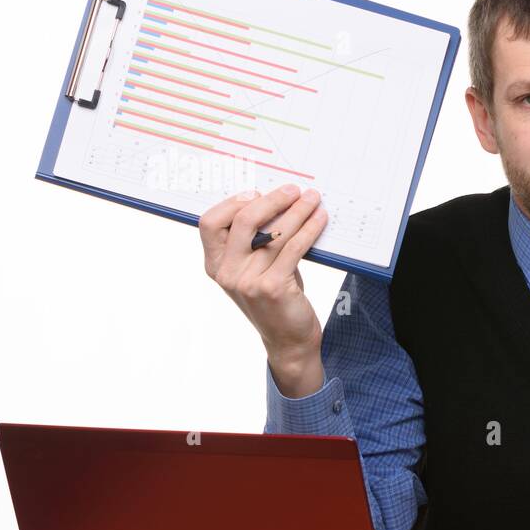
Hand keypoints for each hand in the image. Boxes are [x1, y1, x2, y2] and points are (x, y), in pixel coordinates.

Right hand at [199, 185, 328, 388]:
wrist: (288, 340)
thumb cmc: (275, 297)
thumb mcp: (256, 268)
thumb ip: (256, 241)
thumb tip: (277, 201)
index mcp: (215, 265)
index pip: (209, 223)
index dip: (232, 203)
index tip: (256, 192)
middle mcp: (226, 273)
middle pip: (242, 221)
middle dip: (271, 200)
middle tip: (292, 189)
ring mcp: (247, 281)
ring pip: (273, 233)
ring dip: (297, 211)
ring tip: (312, 198)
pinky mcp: (272, 287)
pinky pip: (294, 248)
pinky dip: (309, 229)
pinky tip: (320, 219)